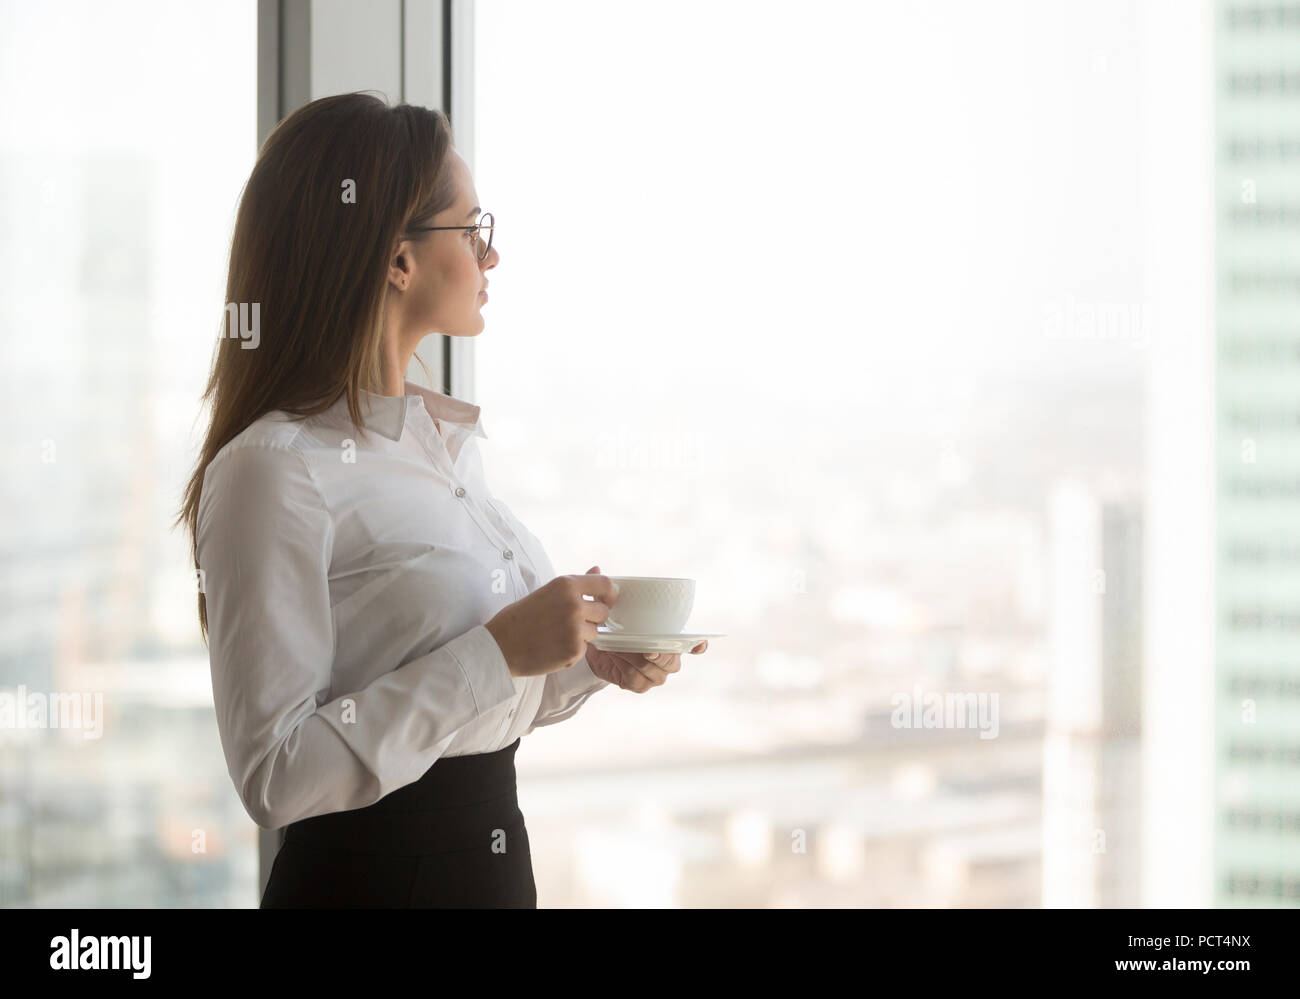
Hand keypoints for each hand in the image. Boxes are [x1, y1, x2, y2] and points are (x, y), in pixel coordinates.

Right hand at [484, 569, 617, 676]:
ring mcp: (575, 628)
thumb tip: (597, 569)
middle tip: (571, 623)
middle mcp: (574, 604)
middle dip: (593, 619)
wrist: (499, 646)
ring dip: (582, 636)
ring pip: (595, 632)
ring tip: (557, 635)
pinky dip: (573, 650)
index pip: (605, 584)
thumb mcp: (547, 592)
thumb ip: (575, 585)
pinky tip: (553, 647)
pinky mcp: (574, 650)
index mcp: (566, 585)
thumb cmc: (519, 618)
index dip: (609, 594)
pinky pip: (584, 649)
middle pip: (604, 612)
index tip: (605, 601)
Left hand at [581, 565, 708, 691]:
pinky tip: (615, 659)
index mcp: (669, 639)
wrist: (593, 650)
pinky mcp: (641, 685)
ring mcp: (656, 674)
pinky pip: (637, 680)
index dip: (698, 645)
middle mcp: (668, 658)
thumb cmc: (611, 626)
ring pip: (653, 669)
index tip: (700, 642)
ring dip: (635, 659)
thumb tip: (597, 566)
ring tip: (619, 648)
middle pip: (672, 660)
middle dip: (659, 653)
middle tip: (646, 648)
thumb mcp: (607, 608)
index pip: (693, 644)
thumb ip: (603, 589)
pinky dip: (625, 669)